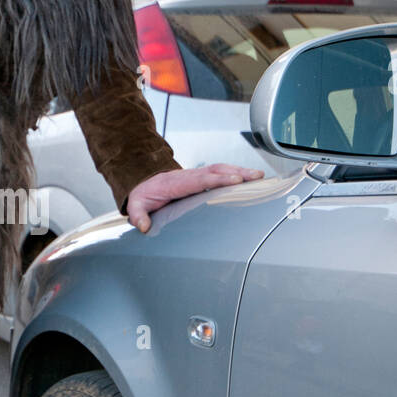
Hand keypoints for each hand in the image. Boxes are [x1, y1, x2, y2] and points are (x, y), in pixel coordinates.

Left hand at [126, 164, 264, 232]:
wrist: (144, 183)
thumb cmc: (144, 195)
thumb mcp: (136, 206)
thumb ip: (138, 216)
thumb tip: (143, 226)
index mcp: (175, 183)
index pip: (199, 180)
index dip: (217, 180)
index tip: (234, 181)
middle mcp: (189, 176)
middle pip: (215, 171)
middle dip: (236, 173)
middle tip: (256, 176)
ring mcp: (197, 175)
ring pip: (221, 170)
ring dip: (240, 171)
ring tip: (260, 176)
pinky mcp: (202, 178)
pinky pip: (220, 174)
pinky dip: (236, 174)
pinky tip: (252, 180)